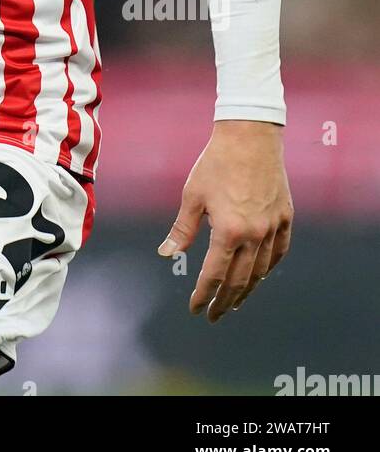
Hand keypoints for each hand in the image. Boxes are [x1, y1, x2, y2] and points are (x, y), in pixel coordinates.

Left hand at [157, 119, 293, 321]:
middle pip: (239, 281)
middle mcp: (254, 235)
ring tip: (234, 302)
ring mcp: (273, 228)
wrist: (250, 136)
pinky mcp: (285, 218)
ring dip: (246, 290)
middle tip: (214, 315)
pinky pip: (279, 252)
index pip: (214, 275)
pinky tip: (260, 275)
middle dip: (224, 302)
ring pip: (261, 271)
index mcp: (228, 231)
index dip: (203, 295)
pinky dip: (268, 268)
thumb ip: (182, 230)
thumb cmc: (216, 163)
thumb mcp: (192, 196)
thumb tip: (166, 254)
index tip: (195, 309)